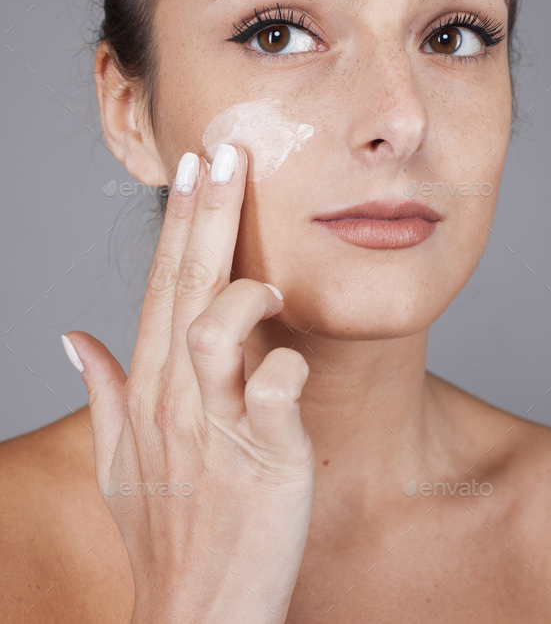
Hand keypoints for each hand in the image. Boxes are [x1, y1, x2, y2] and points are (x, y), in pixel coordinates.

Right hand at [64, 144, 314, 622]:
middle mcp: (177, 395)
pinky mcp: (266, 455)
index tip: (192, 172)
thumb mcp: (119, 461)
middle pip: (188, 285)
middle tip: (225, 154)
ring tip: (269, 278)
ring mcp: (218, 424)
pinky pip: (276, 391)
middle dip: (208, 215)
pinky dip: (285, 365)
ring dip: (244, 289)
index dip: (178, 226)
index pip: (162, 286)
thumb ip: (102, 390)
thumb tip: (74, 336)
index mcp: (151, 387)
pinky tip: (293, 355)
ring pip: (217, 326)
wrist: (196, 613)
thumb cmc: (166, 533)